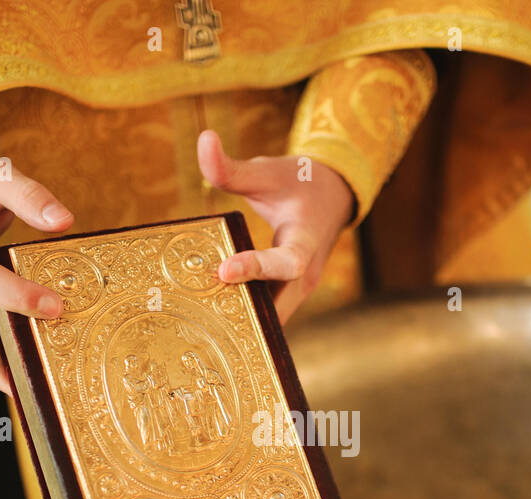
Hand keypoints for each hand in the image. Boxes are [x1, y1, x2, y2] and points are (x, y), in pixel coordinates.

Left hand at [197, 129, 354, 321]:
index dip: (257, 268)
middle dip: (245, 316)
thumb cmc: (297, 183)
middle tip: (200, 320)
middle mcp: (306, 275)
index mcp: (306, 241)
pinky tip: (210, 323)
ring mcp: (298, 290)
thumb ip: (231, 167)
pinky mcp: (288, 296)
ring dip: (242, 326)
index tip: (223, 270)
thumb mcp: (267, 171)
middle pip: (278, 308)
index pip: (286, 262)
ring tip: (198, 327)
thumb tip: (204, 139)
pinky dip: (245, 321)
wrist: (332, 198)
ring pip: (273, 321)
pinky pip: (268, 317)